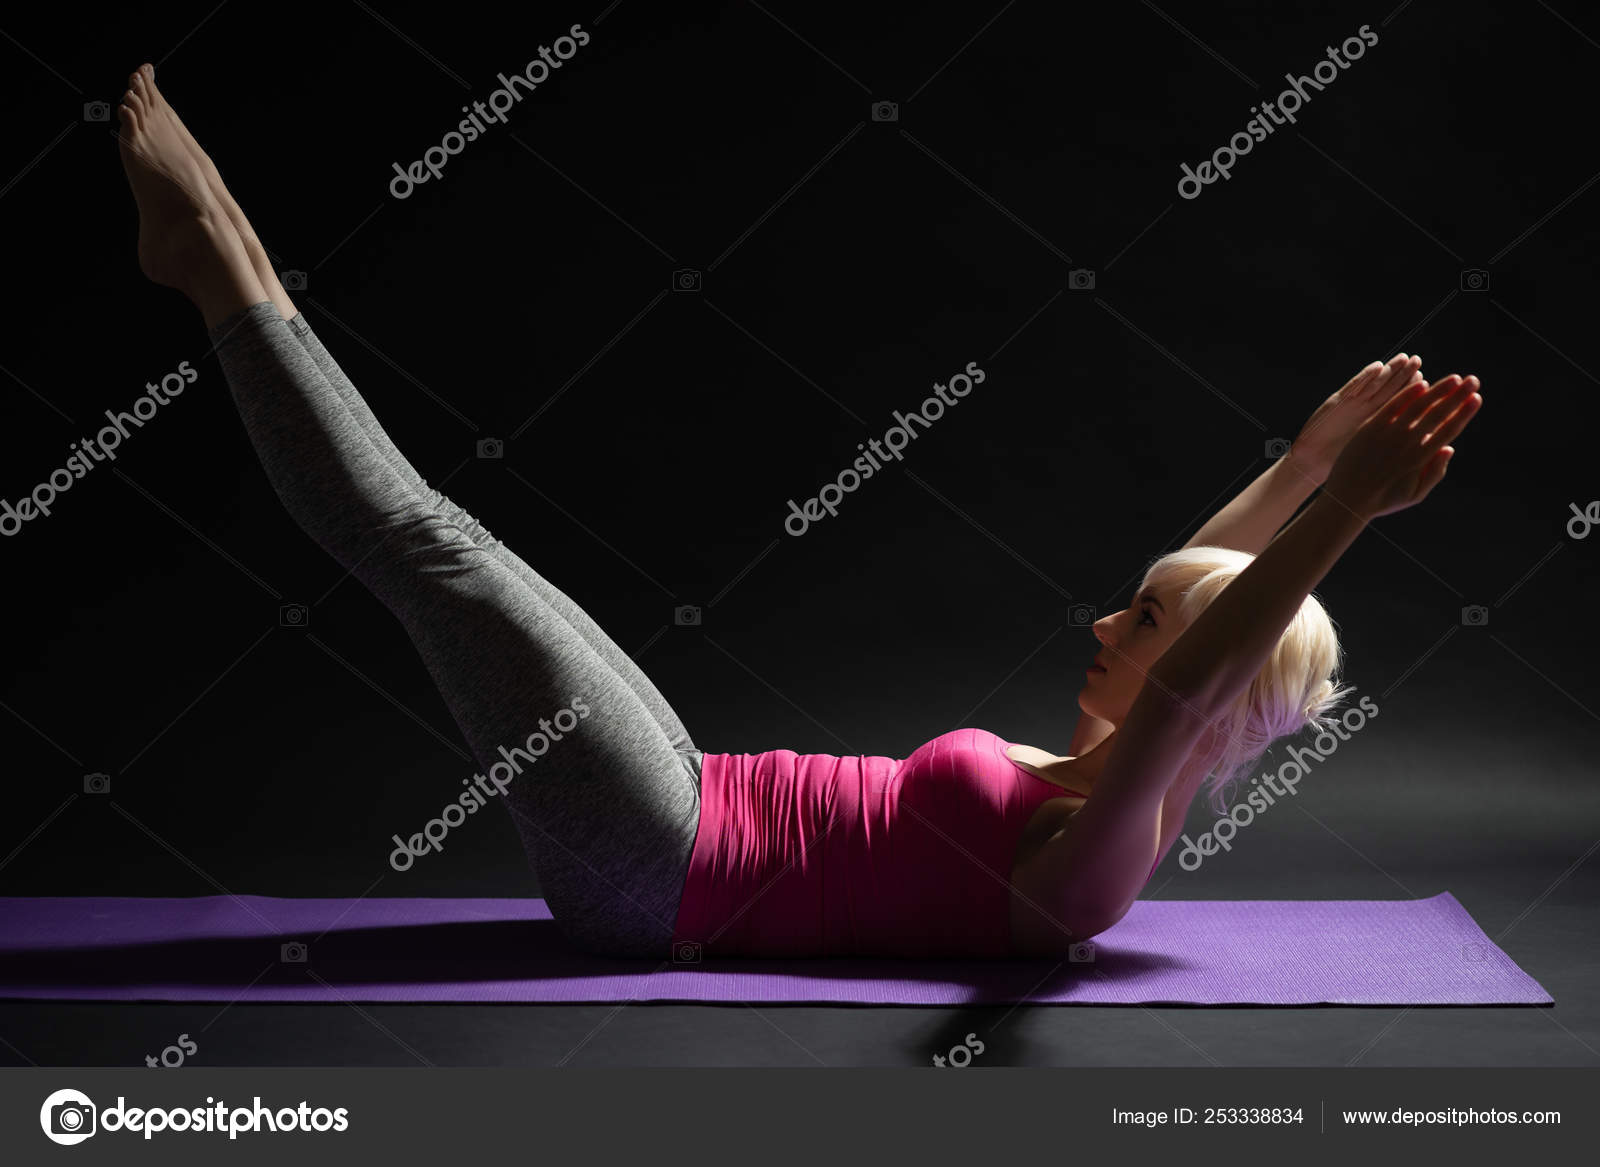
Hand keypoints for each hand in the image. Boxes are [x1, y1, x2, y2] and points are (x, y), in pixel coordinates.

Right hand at [1289, 354, 1425, 482]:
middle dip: (1403, 374)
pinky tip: (1377, 368)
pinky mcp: (1335, 403)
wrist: (1312, 463)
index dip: (1413, 391)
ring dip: (1388, 371)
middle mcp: (1365, 408)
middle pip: (1388, 388)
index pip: (1400, 402)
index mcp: (1377, 421)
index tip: (1430, 382)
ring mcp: (1351, 404)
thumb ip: (1395, 441)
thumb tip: (1427, 436)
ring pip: (1373, 384)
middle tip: (1417, 361)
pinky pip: (1352, 388)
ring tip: (1403, 359)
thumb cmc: (1343, 463)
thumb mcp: (1372, 452)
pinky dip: (1365, 378)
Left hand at [1322, 373, 1481, 519]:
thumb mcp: (1415, 494)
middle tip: (1474, 380)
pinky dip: (1407, 394)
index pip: (1448, 430)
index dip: (1464, 413)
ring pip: (1418, 406)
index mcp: (1421, 459)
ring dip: (1438, 390)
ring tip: (1455, 378)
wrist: (1347, 498)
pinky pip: (1392, 406)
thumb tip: (1450, 448)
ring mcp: (1388, 433)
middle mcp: (1407, 443)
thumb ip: (1435, 473)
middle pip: (1437, 414)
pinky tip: (1422, 382)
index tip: (1477, 398)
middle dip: (1458, 396)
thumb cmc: (1384, 499)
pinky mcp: (1370, 427)